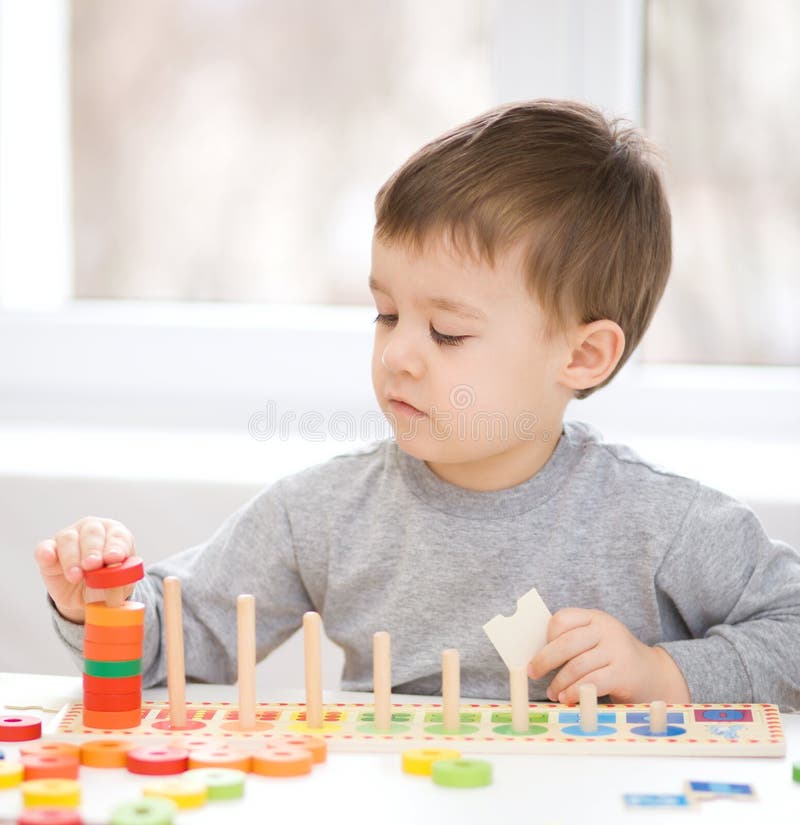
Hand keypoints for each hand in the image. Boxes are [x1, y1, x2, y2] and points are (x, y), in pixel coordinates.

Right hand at [34, 517, 136, 623]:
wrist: (85, 598)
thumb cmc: (107, 585)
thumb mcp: (116, 588)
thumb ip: (118, 582)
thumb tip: (115, 574)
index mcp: (116, 535)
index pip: (118, 536)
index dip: (116, 547)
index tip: (115, 558)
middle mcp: (93, 530)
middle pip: (92, 533)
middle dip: (93, 550)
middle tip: (92, 565)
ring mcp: (70, 537)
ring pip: (69, 539)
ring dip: (72, 558)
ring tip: (75, 576)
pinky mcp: (48, 551)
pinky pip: (45, 548)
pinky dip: (46, 552)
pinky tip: (48, 557)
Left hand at [527, 608, 689, 703]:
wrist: (653, 675)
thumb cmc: (613, 658)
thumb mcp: (595, 640)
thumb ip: (572, 641)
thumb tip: (535, 657)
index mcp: (595, 617)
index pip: (563, 618)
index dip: (547, 635)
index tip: (539, 651)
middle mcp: (606, 629)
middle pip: (567, 642)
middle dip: (545, 660)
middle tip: (533, 672)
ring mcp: (617, 650)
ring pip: (577, 665)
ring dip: (559, 682)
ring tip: (552, 692)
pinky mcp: (624, 673)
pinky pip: (591, 682)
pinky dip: (574, 692)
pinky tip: (567, 698)